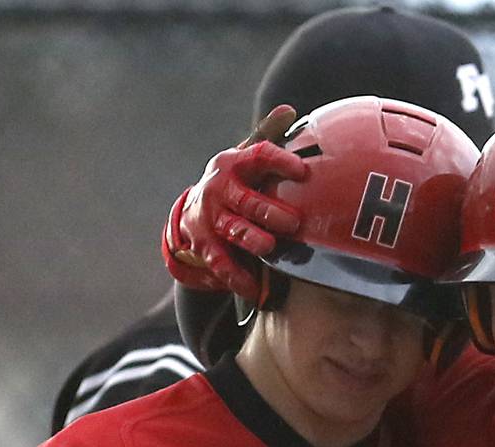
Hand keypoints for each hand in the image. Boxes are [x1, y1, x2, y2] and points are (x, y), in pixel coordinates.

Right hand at [162, 104, 310, 301]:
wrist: (192, 215)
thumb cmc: (234, 184)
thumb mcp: (245, 159)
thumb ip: (267, 137)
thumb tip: (290, 109)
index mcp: (234, 163)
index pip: (259, 155)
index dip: (280, 162)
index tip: (302, 171)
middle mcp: (220, 188)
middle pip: (247, 200)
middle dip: (268, 211)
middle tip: (292, 222)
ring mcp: (211, 218)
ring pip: (233, 230)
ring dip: (251, 239)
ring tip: (268, 248)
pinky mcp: (205, 245)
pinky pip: (222, 264)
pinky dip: (238, 278)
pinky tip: (254, 289)